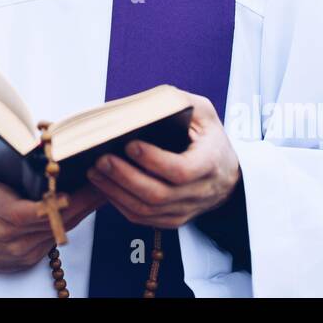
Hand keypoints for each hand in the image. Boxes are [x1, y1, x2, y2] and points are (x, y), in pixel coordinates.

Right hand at [0, 177, 106, 278]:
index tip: (85, 184)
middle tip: (105, 181)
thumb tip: (46, 151)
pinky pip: (56, 238)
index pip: (43, 209)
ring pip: (64, 229)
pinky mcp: (31, 259)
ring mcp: (27, 251)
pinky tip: (79, 208)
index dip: (66, 199)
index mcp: (7, 215)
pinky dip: (68, 222)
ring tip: (100, 190)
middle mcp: (19, 237)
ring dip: (82, 210)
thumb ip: (18, 172)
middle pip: (62, 219)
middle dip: (87, 200)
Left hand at [85, 91, 238, 228]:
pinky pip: (143, 219)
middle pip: (158, 194)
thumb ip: (178, 103)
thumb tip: (144, 103)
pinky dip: (120, 204)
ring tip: (96, 171)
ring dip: (116, 192)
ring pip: (147, 211)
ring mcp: (186, 210)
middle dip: (124, 177)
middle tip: (102, 159)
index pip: (182, 171)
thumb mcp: (204, 113)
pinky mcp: (173, 220)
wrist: (227, 174)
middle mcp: (199, 191)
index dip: (154, 160)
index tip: (130, 145)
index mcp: (210, 162)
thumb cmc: (211, 140)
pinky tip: (106, 187)